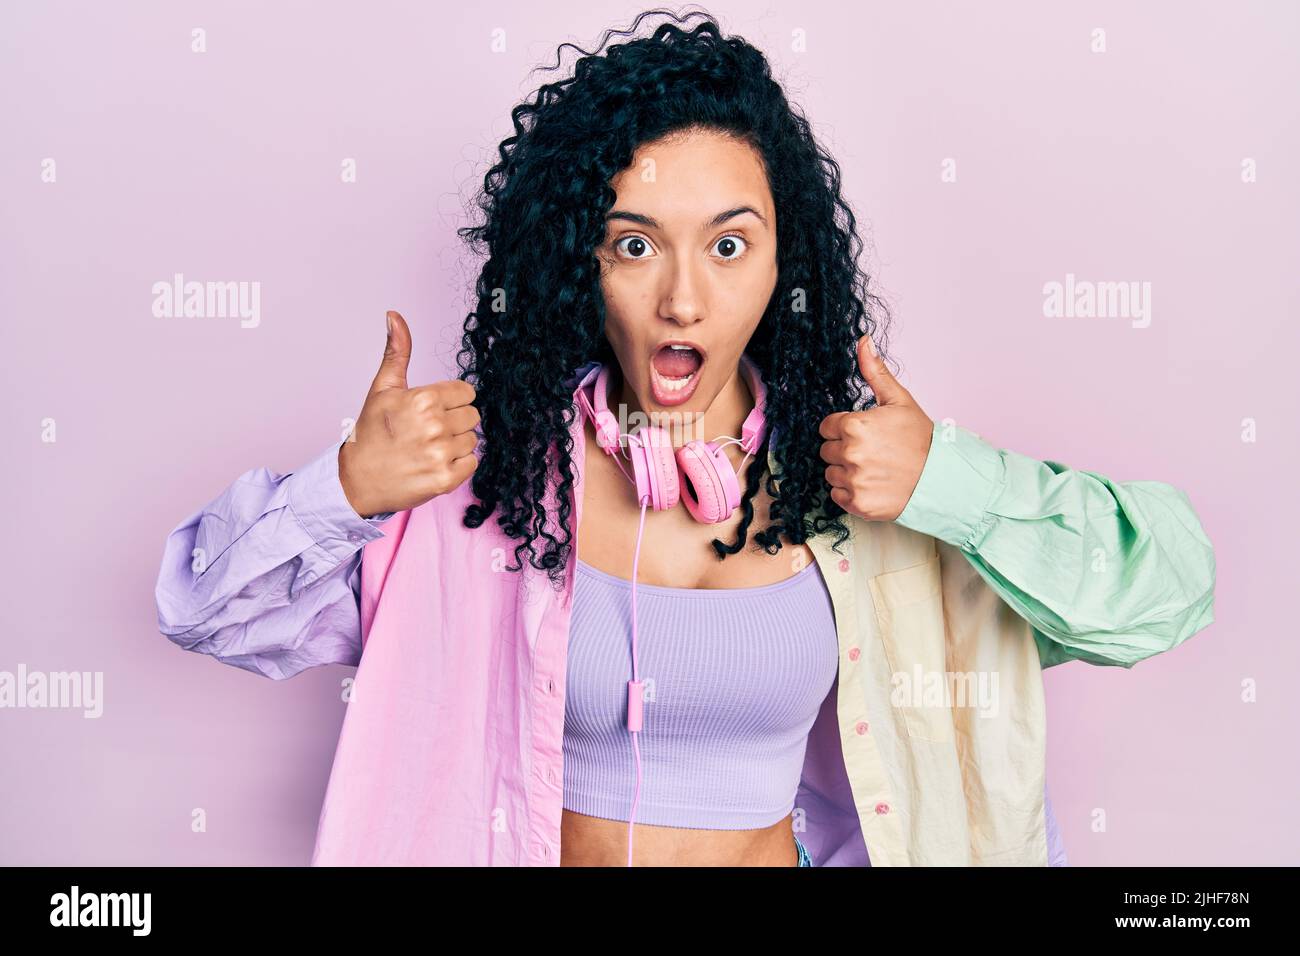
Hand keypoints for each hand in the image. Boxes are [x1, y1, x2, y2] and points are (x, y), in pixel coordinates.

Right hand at [338, 311, 479, 517]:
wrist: (357, 480)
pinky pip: (472, 463)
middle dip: (454, 421)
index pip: (467, 393)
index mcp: (423, 399)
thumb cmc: (371, 433)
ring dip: (455, 444)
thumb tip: (394, 315)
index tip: (431, 410)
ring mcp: (441, 454)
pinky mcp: (446, 480)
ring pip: (472, 440)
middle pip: (473, 416)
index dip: (451, 400)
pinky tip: (434, 463)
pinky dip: (458, 465)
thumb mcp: (383, 388)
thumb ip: (396, 352)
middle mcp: (435, 426)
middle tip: (427, 431)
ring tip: (428, 448)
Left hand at [818, 334, 932, 521]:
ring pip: (830, 473)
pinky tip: (872, 484)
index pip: (827, 427)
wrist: (942, 477)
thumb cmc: (921, 438)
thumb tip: (863, 340)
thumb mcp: (899, 400)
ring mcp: (853, 480)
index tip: (864, 434)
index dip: (844, 428)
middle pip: (827, 450)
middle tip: (872, 452)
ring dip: (845, 472)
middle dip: (844, 449)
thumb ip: (874, 372)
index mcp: (854, 425)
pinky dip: (850, 492)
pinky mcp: (857, 504)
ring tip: (873, 468)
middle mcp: (849, 453)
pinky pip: (836, 495)